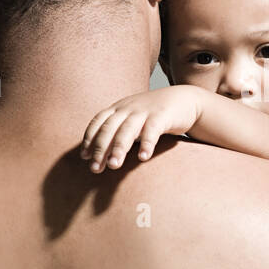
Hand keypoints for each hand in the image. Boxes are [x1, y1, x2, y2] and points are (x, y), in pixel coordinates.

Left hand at [79, 86, 204, 171]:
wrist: (183, 100)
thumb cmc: (154, 115)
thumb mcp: (132, 118)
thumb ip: (118, 131)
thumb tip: (100, 155)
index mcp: (118, 108)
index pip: (98, 122)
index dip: (90, 139)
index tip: (85, 157)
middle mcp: (129, 108)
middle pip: (110, 128)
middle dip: (101, 148)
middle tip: (95, 168)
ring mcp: (145, 111)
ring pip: (128, 129)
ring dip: (119, 148)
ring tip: (114, 165)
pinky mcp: (162, 115)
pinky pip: (152, 130)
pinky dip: (146, 143)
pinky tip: (143, 157)